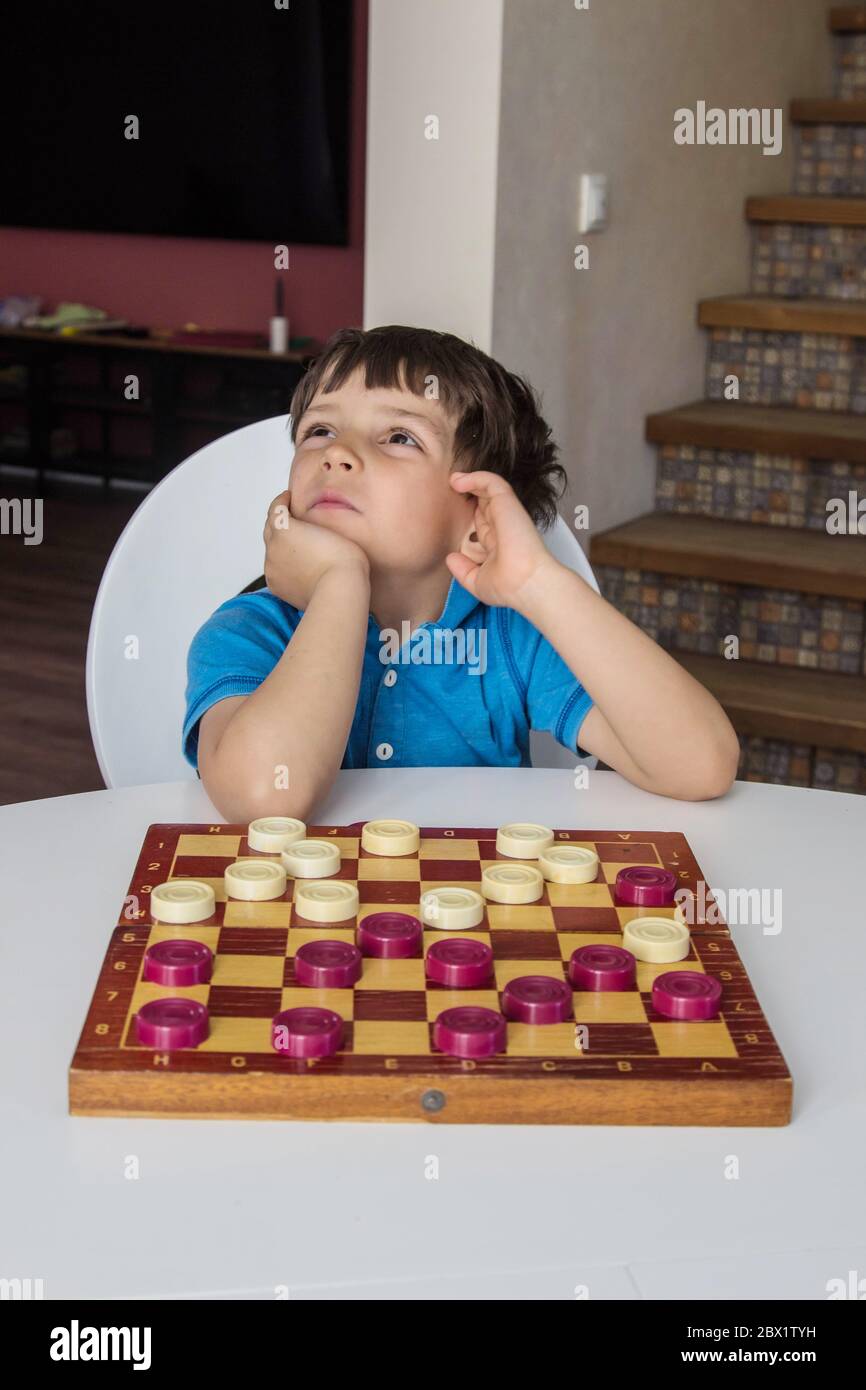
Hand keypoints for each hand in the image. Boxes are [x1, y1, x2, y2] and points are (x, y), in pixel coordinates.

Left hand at [263, 489, 369, 609]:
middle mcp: (273, 546)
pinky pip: (275, 569)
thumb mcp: (332, 529)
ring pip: (271, 550)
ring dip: (280, 544)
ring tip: (296, 545)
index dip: (282, 501)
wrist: (339, 590)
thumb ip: (313, 525)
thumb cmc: (343, 558)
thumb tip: (309, 529)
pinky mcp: (276, 585)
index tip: (288, 498)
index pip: (276, 508)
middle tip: (291, 518)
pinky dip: (282, 564)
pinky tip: (296, 565)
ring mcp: (272, 567)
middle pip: (269, 527)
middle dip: (278, 520)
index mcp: (283, 528)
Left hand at [445, 471, 556, 608]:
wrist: (525, 583)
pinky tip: (458, 481)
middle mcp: (503, 526)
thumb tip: (450, 558)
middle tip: (450, 488)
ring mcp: (506, 514)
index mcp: (498, 543)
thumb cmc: (509, 587)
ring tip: (452, 480)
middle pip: (485, 503)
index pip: (483, 522)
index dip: (470, 514)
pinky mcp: (507, 503)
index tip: (451, 511)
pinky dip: (475, 477)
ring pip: (489, 489)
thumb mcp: (477, 582)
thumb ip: (463, 570)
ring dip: (470, 481)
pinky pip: (491, 482)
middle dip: (469, 494)